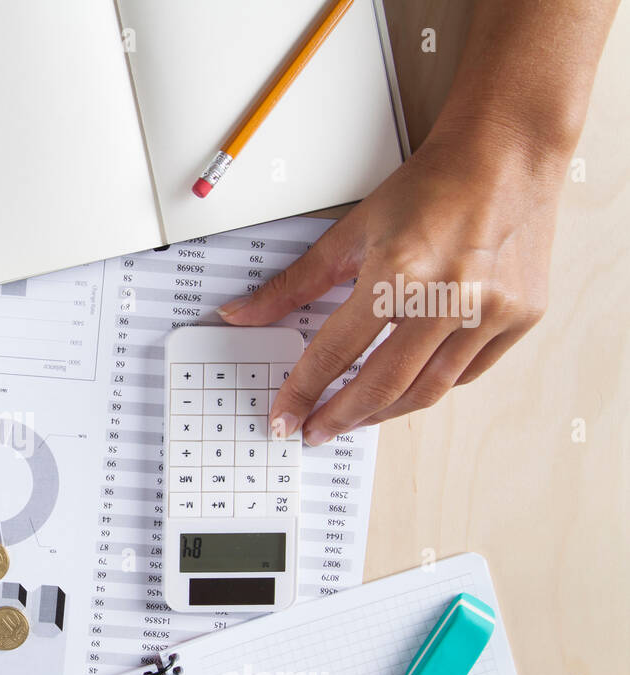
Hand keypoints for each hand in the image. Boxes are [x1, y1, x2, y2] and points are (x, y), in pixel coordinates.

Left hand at [218, 133, 559, 444]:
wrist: (507, 155)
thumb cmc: (431, 187)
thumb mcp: (352, 232)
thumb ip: (295, 283)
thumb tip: (242, 314)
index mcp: (399, 273)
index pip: (335, 352)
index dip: (303, 392)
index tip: (284, 419)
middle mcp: (449, 297)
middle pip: (383, 386)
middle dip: (342, 417)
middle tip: (316, 431)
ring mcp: (490, 311)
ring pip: (427, 391)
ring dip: (383, 413)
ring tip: (354, 418)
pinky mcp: (521, 317)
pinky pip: (466, 374)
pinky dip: (430, 387)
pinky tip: (405, 389)